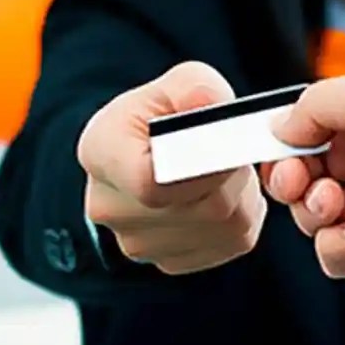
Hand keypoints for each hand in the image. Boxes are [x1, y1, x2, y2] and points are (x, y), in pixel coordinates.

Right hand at [78, 61, 266, 274]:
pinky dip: (242, 216)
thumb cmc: (158, 115)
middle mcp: (110, 208)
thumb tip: (211, 104)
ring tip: (225, 168)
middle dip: (234, 172)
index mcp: (102, 153)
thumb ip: (196, 86)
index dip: (204, 166)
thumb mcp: (177, 82)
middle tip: (233, 147)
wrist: (143, 151)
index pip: (152, 181)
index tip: (228, 144)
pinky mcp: (171, 262)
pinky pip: (233, 243)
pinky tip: (224, 193)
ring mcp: (138, 243)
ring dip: (243, 193)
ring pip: (227, 225)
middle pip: (204, 205)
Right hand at [263, 70, 344, 294]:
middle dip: (292, 178)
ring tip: (331, 198)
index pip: (319, 136)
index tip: (274, 146)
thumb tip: (281, 126)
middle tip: (293, 177)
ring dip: (312, 209)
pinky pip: (338, 256)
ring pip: (318, 219)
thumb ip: (312, 107)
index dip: (291, 143)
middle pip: (311, 179)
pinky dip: (337, 241)